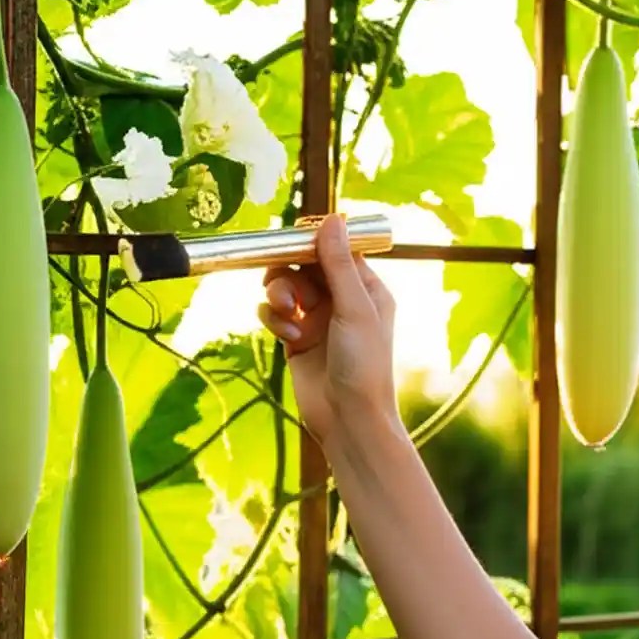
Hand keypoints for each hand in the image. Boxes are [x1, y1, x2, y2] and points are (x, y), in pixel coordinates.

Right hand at [257, 214, 400, 458]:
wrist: (348, 419)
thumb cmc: (364, 365)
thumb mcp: (353, 309)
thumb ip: (339, 264)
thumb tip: (332, 219)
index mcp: (364, 288)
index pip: (334, 249)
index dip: (310, 242)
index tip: (289, 241)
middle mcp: (340, 299)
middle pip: (302, 265)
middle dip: (288, 273)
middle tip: (283, 289)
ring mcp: (316, 318)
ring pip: (284, 287)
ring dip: (278, 296)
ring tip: (286, 316)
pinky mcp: (295, 338)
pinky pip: (274, 313)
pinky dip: (275, 321)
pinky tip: (289, 339)